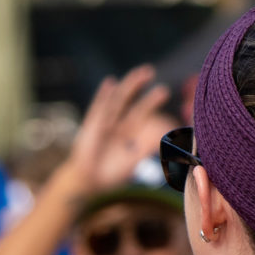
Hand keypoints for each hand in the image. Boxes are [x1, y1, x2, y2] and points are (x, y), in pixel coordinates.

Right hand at [53, 66, 169, 201]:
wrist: (88, 181)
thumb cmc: (111, 174)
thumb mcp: (133, 161)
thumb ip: (146, 149)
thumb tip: (166, 140)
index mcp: (128, 133)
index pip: (141, 113)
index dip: (151, 102)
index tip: (164, 91)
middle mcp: (117, 124)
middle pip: (131, 102)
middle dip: (140, 88)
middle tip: (152, 74)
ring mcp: (104, 122)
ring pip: (118, 100)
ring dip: (129, 85)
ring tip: (143, 72)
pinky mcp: (91, 125)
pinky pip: (98, 107)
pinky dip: (103, 95)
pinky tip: (110, 82)